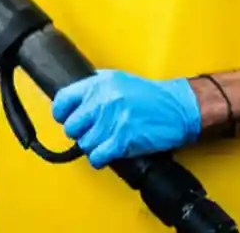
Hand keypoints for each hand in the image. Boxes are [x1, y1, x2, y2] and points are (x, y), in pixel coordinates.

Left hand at [51, 69, 200, 168]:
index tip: (65, 118)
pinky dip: (100, 159)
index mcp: (100, 83)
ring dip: (93, 147)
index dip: (61, 113)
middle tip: (92, 132)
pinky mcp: (122, 139)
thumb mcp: (119, 80)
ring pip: (84, 144)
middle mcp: (103, 99)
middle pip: (71, 126)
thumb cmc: (151, 96)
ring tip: (106, 141)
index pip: (63, 99)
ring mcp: (112, 120)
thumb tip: (74, 100)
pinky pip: (97, 156)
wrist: (178, 108)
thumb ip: (96, 87)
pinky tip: (108, 153)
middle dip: (80, 133)